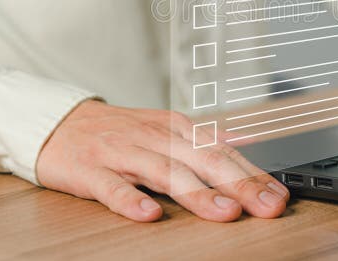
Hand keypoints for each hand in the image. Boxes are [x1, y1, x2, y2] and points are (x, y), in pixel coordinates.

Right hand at [35, 100, 288, 221]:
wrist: (58, 123)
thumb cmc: (119, 131)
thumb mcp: (166, 128)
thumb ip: (205, 139)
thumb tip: (248, 143)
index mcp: (176, 128)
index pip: (223, 151)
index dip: (253, 173)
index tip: (279, 194)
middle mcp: (154, 137)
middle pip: (202, 160)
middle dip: (239, 183)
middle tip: (267, 205)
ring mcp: (122, 153)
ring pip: (165, 172)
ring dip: (197, 193)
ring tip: (224, 212)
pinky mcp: (91, 170)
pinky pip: (112, 187)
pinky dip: (131, 200)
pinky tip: (150, 215)